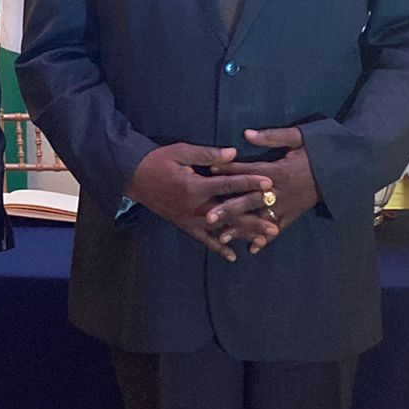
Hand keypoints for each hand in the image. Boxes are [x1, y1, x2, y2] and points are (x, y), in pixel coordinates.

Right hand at [125, 143, 273, 262]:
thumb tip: (234, 153)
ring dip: (243, 235)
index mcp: (195, 186)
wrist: (133, 177)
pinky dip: (218, 247)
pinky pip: (203, 239)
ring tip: (263, 240)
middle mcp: (195, 207)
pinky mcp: (184, 225)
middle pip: (230, 214)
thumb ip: (208, 155)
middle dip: (253, 219)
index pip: (228, 185)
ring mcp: (189, 219)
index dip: (249, 183)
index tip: (269, 184)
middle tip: (275, 224)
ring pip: (221, 230)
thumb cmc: (157, 161)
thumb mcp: (181, 152)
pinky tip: (233, 256)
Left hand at [212, 127, 320, 252]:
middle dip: (229, 209)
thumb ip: (272, 136)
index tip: (210, 171)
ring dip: (241, 228)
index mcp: (279, 170)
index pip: (250, 171)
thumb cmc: (318, 150)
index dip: (230, 170)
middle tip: (208, 217)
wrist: (342, 169)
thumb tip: (247, 134)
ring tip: (221, 237)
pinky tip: (251, 249)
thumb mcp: (298, 137)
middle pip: (250, 201)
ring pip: (260, 219)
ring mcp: (287, 205)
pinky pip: (277, 228)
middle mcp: (280, 191)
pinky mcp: (294, 214)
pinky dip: (265, 239)